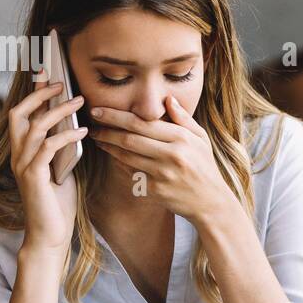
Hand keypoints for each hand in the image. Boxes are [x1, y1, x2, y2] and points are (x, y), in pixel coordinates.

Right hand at [8, 80, 86, 253]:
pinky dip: (65, 136)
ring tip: (79, 101)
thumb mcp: (62, 168)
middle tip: (60, 81)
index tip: (46, 72)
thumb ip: (62, 147)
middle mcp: (17, 155)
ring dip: (58, 111)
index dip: (32, 92)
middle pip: (19, 114)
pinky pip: (47, 148)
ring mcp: (23, 166)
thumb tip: (76, 123)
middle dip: (39, 94)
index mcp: (22, 151)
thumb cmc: (58, 203)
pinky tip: (83, 131)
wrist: (50, 234)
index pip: (23, 114)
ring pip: (35, 128)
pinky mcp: (33, 177)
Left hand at [89, 96, 240, 226]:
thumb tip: (167, 100)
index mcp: (182, 138)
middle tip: (91, 124)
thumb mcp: (201, 139)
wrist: (211, 202)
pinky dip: (119, 164)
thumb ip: (183, 119)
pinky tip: (113, 156)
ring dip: (108, 147)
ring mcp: (163, 174)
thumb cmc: (204, 166)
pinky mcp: (155, 190)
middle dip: (106, 130)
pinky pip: (131, 173)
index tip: (99, 110)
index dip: (116, 116)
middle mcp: (172, 155)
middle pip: (129, 139)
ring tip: (98, 138)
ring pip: (126, 156)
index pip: (142, 123)